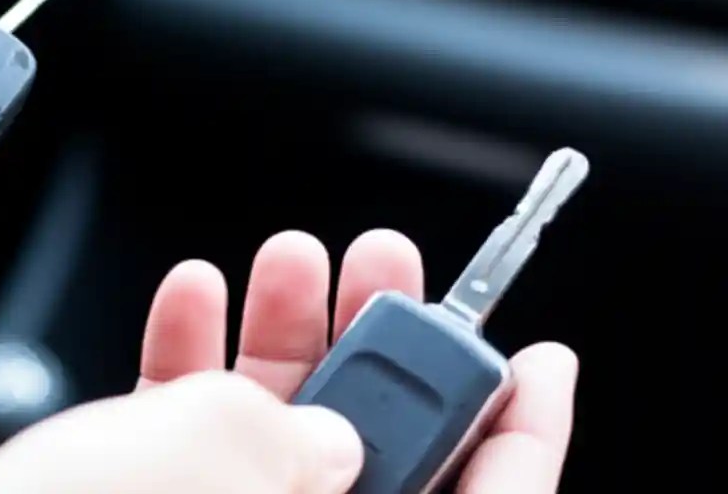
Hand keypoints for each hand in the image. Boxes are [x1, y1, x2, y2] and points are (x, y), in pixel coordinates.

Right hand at [136, 230, 578, 491]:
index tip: (537, 361)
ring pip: (281, 451)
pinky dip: (195, 377)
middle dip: (381, 355)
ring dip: (280, 346)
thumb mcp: (216, 459)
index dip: (525, 434)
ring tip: (280, 262)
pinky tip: (190, 305)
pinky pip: (199, 458)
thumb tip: (325, 431)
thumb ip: (294, 429)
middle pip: (381, 466)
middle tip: (378, 272)